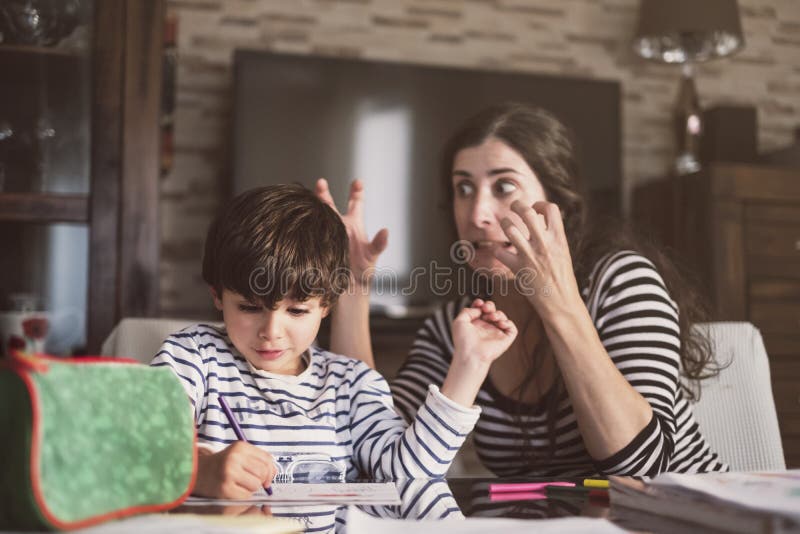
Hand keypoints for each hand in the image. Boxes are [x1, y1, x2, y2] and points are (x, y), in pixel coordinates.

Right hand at [194, 442, 276, 498]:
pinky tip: (233, 489)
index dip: (271, 470)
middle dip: (261, 479)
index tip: (267, 476)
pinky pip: (246, 495)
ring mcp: (229, 473)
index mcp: (240, 446)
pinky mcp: (225, 488)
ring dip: (251, 488)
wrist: (197, 472)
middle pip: (263, 472)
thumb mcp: (239, 455)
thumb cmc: (222, 464)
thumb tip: (274, 473)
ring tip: (240, 484)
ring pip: (256, 484)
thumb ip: (258, 460)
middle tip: (252, 480)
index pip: (267, 459)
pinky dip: (243, 495)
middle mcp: (234, 458)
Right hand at [315, 178, 387, 288]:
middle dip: (324, 193)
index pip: (355, 203)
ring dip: (312, 208)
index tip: (358, 181)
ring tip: (306, 201)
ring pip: (316, 217)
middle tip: (320, 183)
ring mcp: (325, 234)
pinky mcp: (315, 245)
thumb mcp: (372, 255)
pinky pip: (308, 234)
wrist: (347, 287)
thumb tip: (386, 231)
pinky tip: (299, 220)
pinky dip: (304, 227)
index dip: (356, 191)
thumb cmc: (363, 270)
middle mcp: (338, 225)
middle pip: (329, 205)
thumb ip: (379, 243)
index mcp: (353, 224)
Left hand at [442, 299, 516, 406]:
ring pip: (502, 318)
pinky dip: (508, 323)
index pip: (481, 310)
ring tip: (491, 316)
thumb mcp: (459, 321)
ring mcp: (496, 334)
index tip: (478, 303)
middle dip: (490, 306)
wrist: (470, 354)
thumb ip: (467, 311)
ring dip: (498, 313)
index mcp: (475, 325)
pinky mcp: (504, 339)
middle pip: (492, 311)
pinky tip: (500, 323)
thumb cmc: (463, 341)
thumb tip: (479, 309)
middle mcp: (486, 328)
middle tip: (486, 308)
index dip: (481, 304)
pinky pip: (512, 328)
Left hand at [494, 200, 583, 318]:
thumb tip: (542, 219)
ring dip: (505, 223)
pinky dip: (498, 250)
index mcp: (558, 239)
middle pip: (527, 213)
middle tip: (513, 206)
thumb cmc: (562, 277)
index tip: (535, 208)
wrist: (560, 302)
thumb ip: (553, 236)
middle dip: (517, 205)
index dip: (540, 204)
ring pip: (510, 229)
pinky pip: (500, 252)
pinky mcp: (518, 268)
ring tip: (506, 224)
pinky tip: (501, 250)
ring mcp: (530, 256)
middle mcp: (544, 244)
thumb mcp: (563, 252)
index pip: (550, 209)